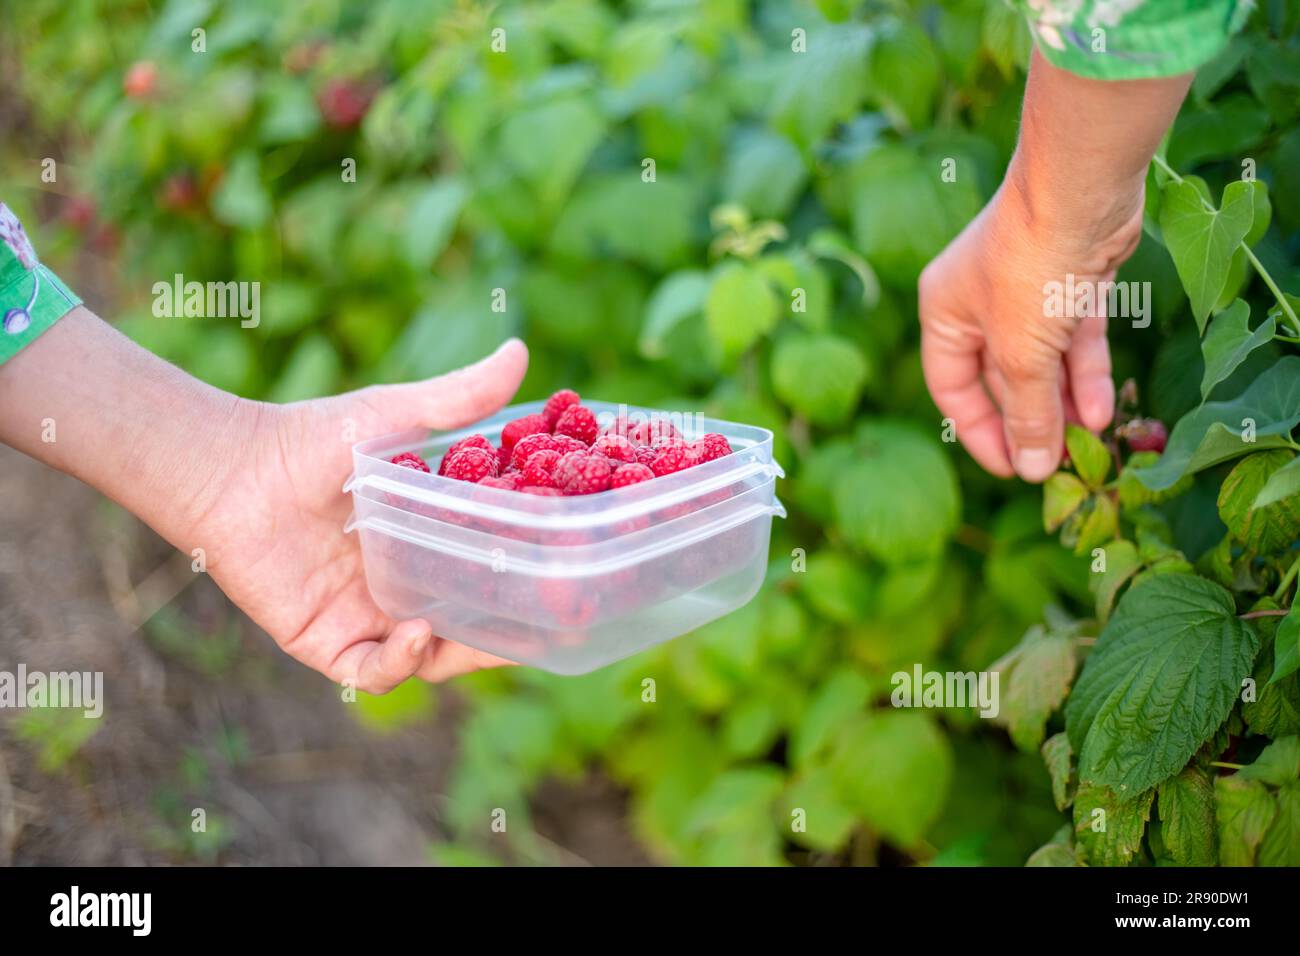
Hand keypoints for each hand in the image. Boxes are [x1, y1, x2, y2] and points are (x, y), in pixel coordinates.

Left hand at [194, 340, 529, 691]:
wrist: (233, 471)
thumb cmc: (312, 438)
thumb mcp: (397, 414)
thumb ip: (461, 396)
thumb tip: (519, 350)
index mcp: (428, 540)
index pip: (495, 569)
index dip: (533, 576)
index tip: (573, 569)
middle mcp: (406, 584)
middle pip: (475, 622)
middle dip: (514, 630)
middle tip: (558, 621)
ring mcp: (369, 617)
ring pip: (434, 656)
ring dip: (468, 653)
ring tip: (497, 634)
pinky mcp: (327, 642)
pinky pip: (375, 671)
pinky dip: (403, 660)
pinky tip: (420, 631)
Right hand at [918, 173, 1140, 481]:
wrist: (1081, 189)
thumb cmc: (1031, 268)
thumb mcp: (1022, 354)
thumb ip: (1028, 413)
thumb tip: (1031, 469)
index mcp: (945, 316)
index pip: (953, 390)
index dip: (981, 433)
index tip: (1012, 468)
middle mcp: (979, 304)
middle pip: (1001, 378)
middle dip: (1031, 420)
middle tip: (1057, 462)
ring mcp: (1027, 292)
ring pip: (1043, 361)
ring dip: (1063, 402)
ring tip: (1086, 442)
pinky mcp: (1070, 281)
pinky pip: (1073, 340)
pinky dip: (1085, 373)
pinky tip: (1100, 409)